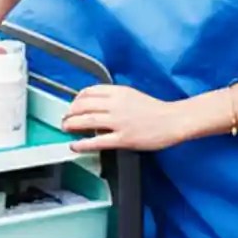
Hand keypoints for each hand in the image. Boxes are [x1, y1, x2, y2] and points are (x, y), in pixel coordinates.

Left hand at [61, 84, 187, 152]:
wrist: (173, 120)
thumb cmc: (154, 109)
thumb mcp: (132, 95)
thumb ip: (114, 97)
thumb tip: (95, 103)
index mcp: (118, 91)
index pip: (89, 91)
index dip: (76, 99)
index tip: (73, 105)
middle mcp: (116, 104)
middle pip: (84, 105)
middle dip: (70, 112)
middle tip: (64, 118)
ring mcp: (119, 122)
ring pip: (87, 121)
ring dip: (72, 124)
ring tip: (66, 128)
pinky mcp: (124, 138)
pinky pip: (97, 141)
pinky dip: (82, 144)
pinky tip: (75, 146)